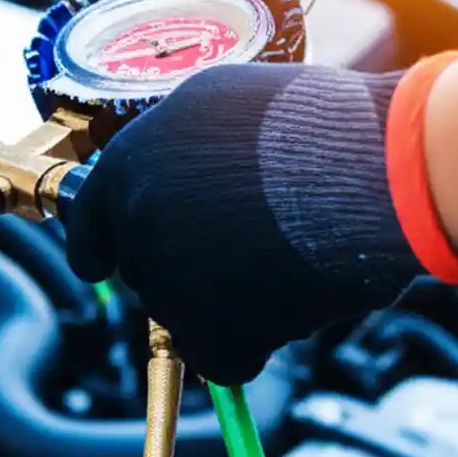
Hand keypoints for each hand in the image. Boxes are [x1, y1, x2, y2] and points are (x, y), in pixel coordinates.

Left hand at [66, 63, 422, 384]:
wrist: (369, 169)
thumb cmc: (309, 122)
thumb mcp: (220, 99)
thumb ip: (178, 142)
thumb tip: (174, 168)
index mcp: (130, 166)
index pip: (88, 223)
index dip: (99, 243)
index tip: (100, 259)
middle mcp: (139, 224)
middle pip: (145, 267)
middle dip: (181, 263)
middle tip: (240, 243)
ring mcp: (173, 282)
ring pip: (185, 313)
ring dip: (223, 299)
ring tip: (281, 257)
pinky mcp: (215, 333)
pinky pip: (219, 357)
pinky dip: (249, 344)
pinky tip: (285, 306)